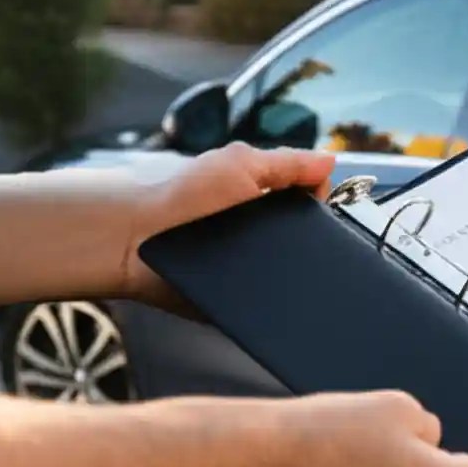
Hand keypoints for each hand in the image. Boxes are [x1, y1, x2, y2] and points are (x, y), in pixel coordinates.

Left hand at [121, 142, 335, 314]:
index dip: (321, 209)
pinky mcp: (239, 302)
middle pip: (306, 244)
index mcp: (262, 200)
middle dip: (313, 247)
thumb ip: (288, 163)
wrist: (137, 241)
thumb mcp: (241, 164)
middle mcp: (258, 235)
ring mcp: (249, 269)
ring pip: (292, 277)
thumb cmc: (182, 196)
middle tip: (308, 245)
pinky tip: (275, 294)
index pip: (309, 207)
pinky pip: (269, 306)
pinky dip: (276, 302)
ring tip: (289, 270)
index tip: (325, 214)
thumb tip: (331, 160)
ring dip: (296, 276)